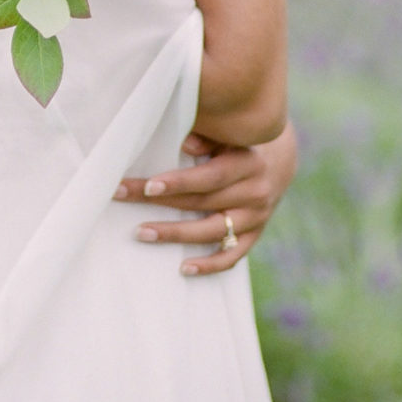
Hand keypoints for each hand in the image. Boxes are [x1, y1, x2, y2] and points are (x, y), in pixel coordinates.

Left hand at [112, 120, 297, 276]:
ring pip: (212, 232)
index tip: (149, 186)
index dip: (180, 182)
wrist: (278, 159)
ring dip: (175, 234)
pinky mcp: (254, 235)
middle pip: (202, 202)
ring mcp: (256, 218)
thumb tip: (184, 145)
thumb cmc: (239, 140)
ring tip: (141, 232)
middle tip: (122, 196)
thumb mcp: (229, 132)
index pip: (210, 177)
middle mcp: (254, 193)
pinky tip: (183, 268)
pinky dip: (209, 266)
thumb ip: (207, 137)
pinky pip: (232, 256)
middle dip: (160, 203)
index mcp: (247, 163)